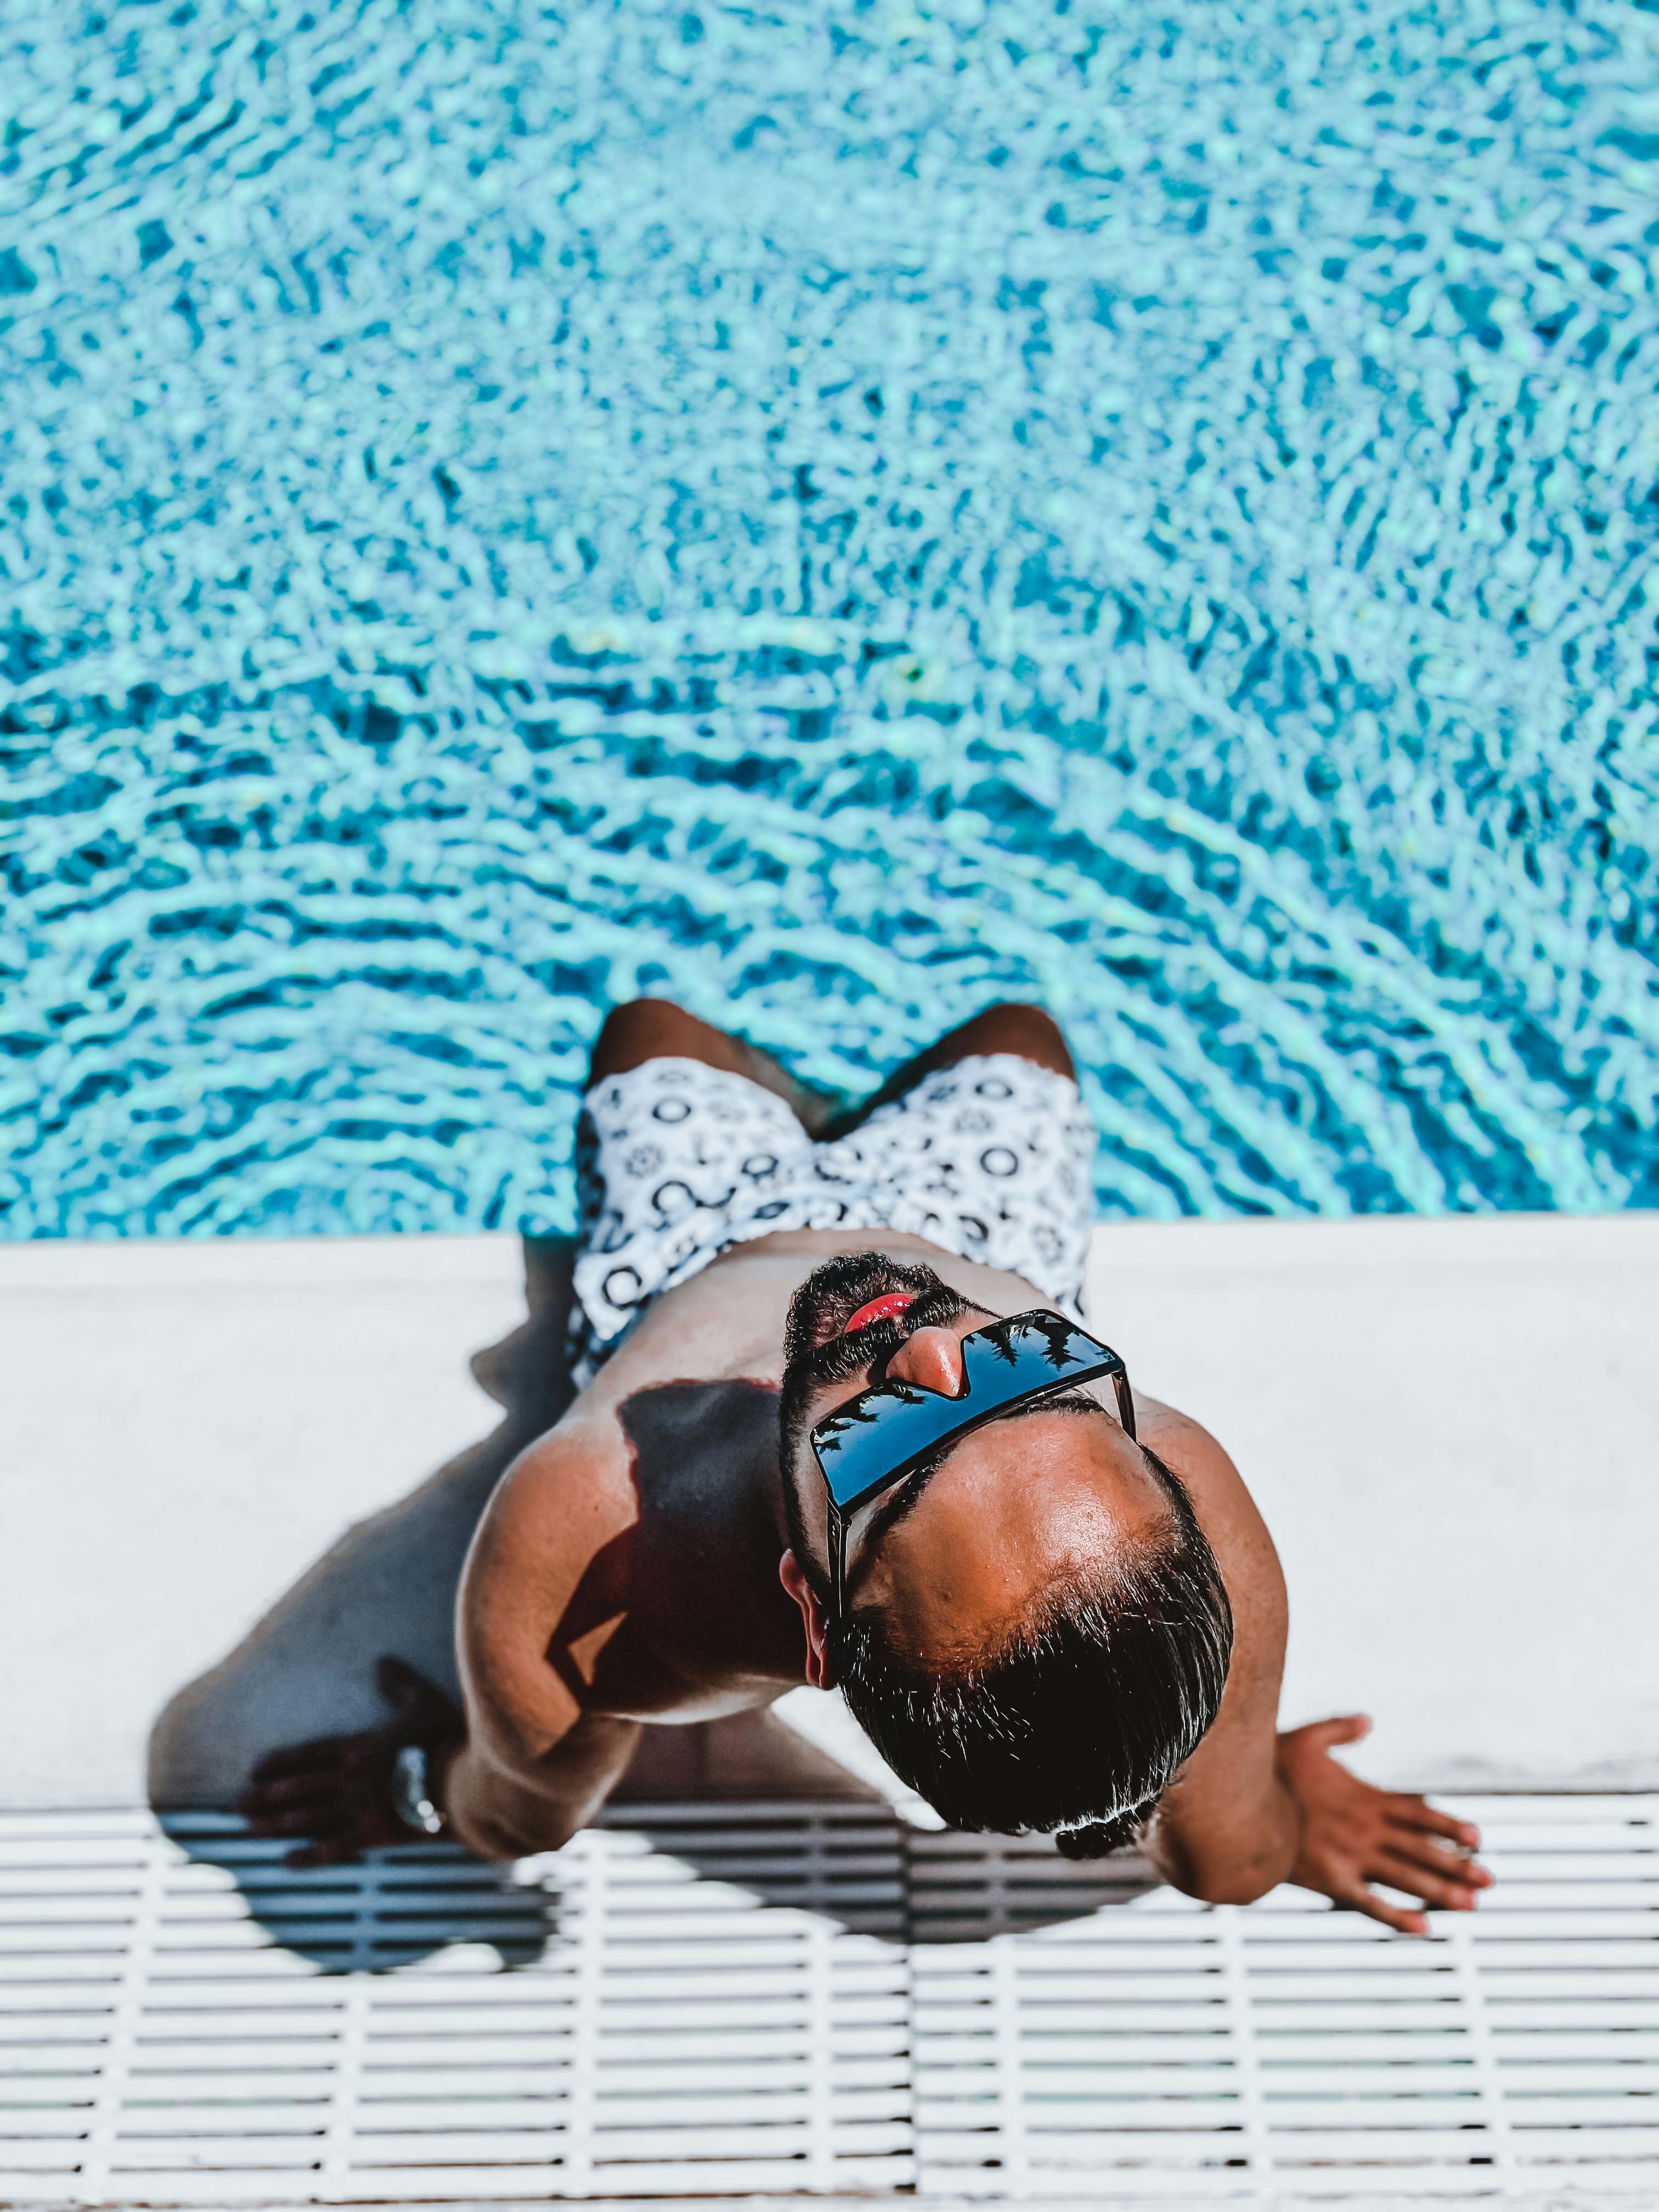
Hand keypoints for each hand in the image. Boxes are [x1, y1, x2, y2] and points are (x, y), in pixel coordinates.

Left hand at [238, 1655, 464, 1868]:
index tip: (254, 1770)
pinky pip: (332, 1847)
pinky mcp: (372, 1834)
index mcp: (359, 1747)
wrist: (463, 1780)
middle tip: (236, 1803)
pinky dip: (308, 1855)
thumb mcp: (423, 1701)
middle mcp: (350, 1778)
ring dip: (275, 1823)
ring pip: (307, 1817)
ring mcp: (358, 1808)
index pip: (309, 1754)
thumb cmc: (446, 1738)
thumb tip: (380, 1662)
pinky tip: (286, 1860)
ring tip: (248, 1828)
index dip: (280, 1762)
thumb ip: (399, 1682)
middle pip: (299, 1787)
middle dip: (265, 1796)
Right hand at [1276, 1714, 1491, 1936]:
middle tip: (1490, 1881)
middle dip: (1458, 1866)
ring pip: (1406, 1878)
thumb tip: (1367, 1719)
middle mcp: (1366, 1829)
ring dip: (1441, 1893)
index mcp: (1364, 1798)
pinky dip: (1398, 1918)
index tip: (1479, 1839)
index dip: (1450, 1825)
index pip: (1419, 1812)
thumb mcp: (1306, 1738)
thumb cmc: (1270, 1770)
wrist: (1241, 1807)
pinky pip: (1372, 1904)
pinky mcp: (1332, 1881)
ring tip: (1472, 1907)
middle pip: (1422, 1849)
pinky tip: (1423, 1930)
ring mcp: (1351, 1857)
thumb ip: (1339, 1730)